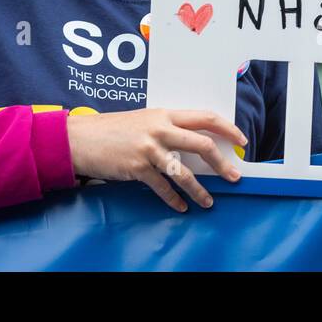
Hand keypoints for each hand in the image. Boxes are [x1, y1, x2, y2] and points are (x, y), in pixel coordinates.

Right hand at [66, 108, 245, 212]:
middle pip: (202, 144)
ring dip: (200, 189)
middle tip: (234, 176)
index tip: (241, 140)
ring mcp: (148, 148)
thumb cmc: (111, 130)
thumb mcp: (143, 120)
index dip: (227, 128)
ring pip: (184, 172)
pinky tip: (181, 207)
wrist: (80, 138)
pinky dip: (174, 199)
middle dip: (222, 162)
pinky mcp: (137, 167)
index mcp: (164, 114)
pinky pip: (162, 187)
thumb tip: (193, 142)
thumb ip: (166, 128)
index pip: (204, 117)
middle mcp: (159, 128)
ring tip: (209, 202)